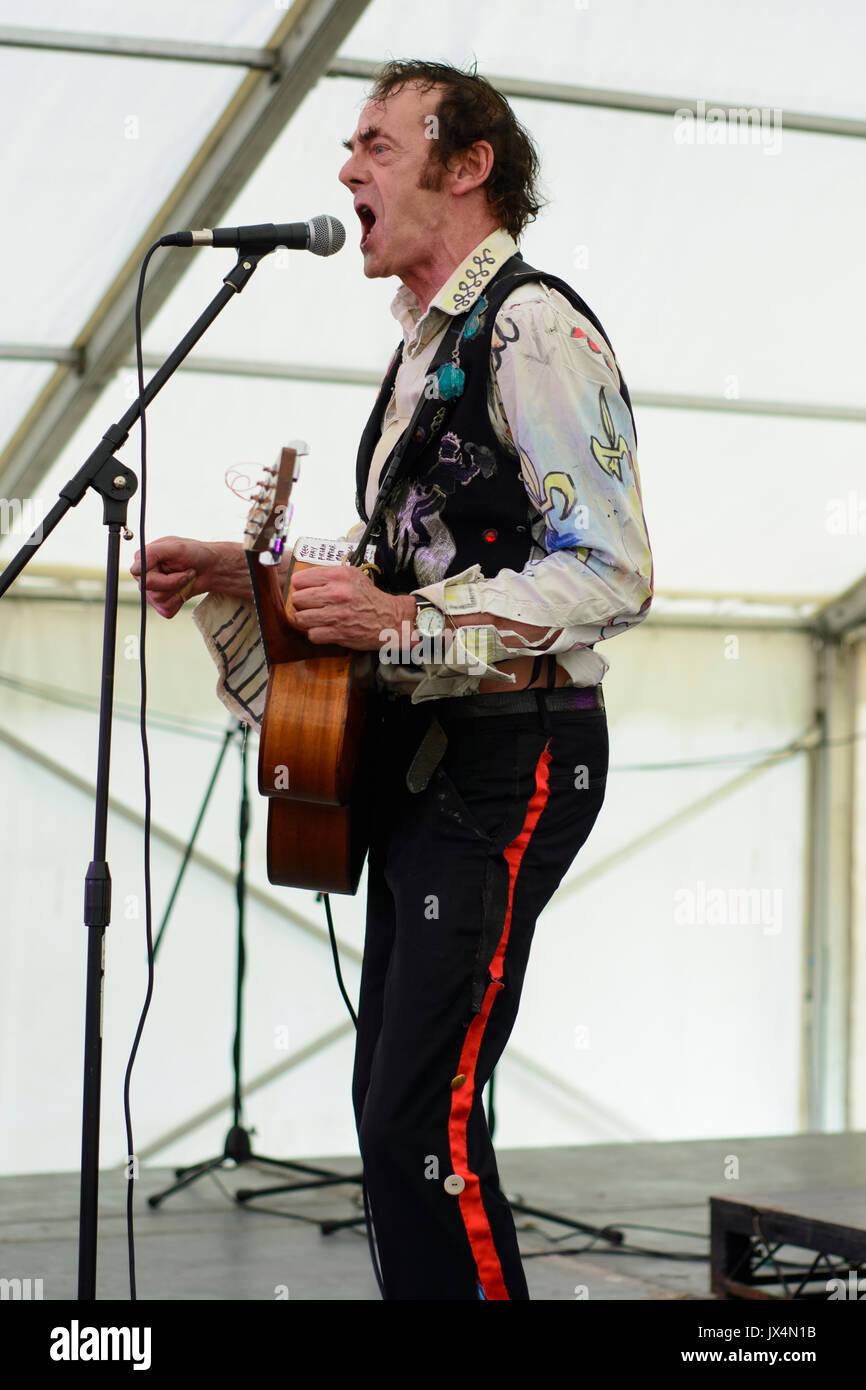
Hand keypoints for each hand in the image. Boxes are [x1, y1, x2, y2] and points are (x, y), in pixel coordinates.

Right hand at [130, 536, 223, 617]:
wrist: (211, 568)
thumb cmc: (195, 554)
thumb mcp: (176, 546)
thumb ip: (153, 553)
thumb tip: (135, 568)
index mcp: (143, 560)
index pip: (138, 573)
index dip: (157, 573)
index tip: (172, 564)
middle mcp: (144, 577)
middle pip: (150, 589)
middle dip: (174, 582)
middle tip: (186, 571)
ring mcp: (152, 592)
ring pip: (160, 600)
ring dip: (179, 589)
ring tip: (187, 578)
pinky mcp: (162, 605)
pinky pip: (167, 609)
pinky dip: (180, 600)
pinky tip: (185, 589)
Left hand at [290, 564, 415, 648]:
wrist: (390, 619)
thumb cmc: (369, 598)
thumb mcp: (352, 576)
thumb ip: (328, 575)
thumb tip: (301, 581)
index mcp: (339, 576)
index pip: (300, 579)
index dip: (300, 586)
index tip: (306, 590)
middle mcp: (337, 593)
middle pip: (297, 599)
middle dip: (302, 604)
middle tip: (311, 606)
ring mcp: (337, 614)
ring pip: (301, 618)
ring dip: (307, 620)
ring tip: (316, 619)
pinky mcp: (338, 633)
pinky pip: (312, 634)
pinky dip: (316, 634)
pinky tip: (325, 630)